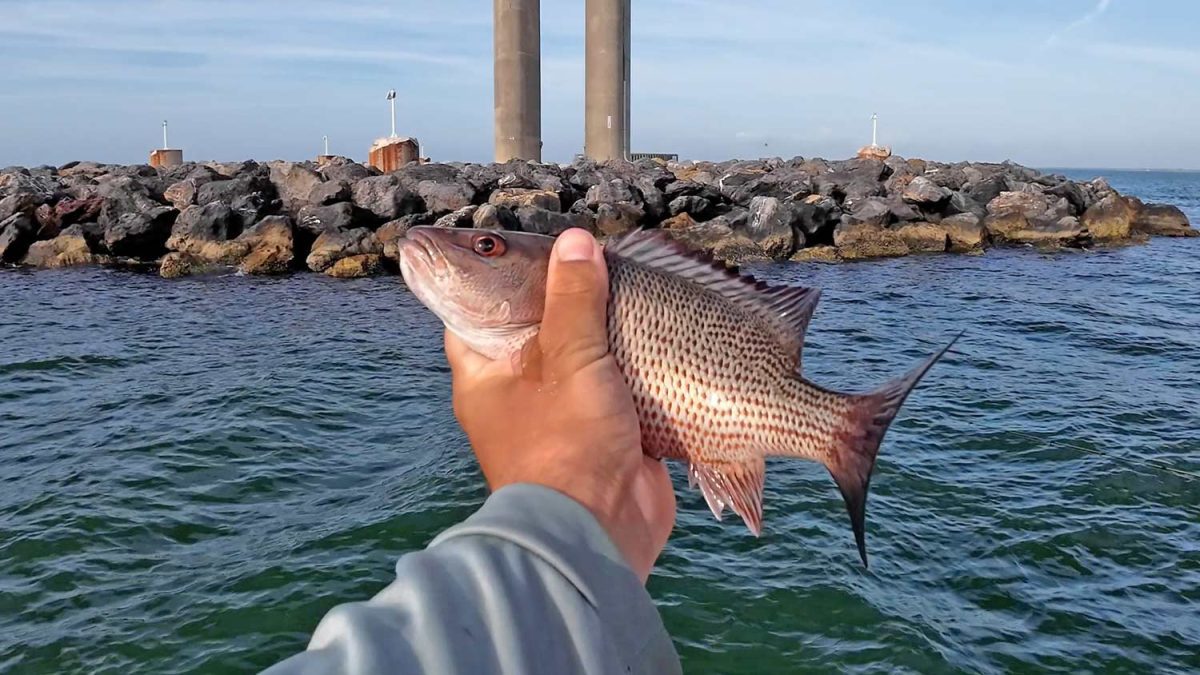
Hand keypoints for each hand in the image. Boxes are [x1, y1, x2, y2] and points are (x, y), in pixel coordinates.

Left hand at [444, 228, 675, 582]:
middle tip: (591, 260)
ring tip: (627, 286)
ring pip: (579, 359)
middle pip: (535, 331)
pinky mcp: (601, 434)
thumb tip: (577, 242)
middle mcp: (515, 395)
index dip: (496, 276)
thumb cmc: (565, 442)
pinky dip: (632, 367)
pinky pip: (614, 390)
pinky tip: (653, 334)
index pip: (474, 311)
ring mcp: (559, 417)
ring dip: (604, 332)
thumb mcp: (570, 357)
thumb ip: (574, 297)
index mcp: (484, 375)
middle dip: (565, 300)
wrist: (600, 531)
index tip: (529, 247)